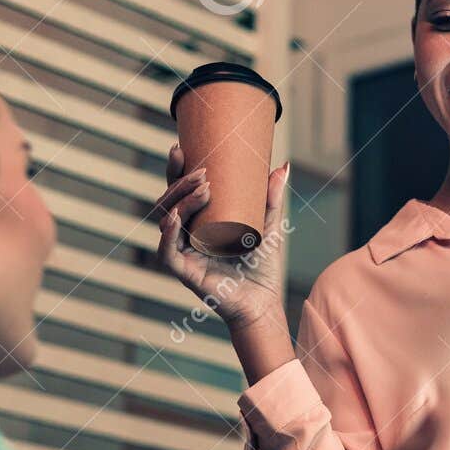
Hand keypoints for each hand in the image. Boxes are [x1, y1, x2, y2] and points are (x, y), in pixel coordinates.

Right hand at [152, 144, 286, 329]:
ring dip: (180, 201)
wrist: (263, 302)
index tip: (180, 147)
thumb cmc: (262, 267)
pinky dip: (169, 233)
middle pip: (168, 202)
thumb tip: (283, 165)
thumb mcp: (269, 225)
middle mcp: (185, 236)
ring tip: (203, 189)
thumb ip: (272, 197)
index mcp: (197, 222)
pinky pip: (167, 251)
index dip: (176, 171)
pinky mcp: (184, 273)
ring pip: (166, 221)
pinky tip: (176, 217)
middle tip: (200, 170)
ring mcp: (182, 254)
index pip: (179, 191)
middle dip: (178, 182)